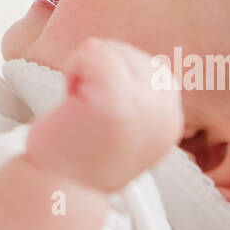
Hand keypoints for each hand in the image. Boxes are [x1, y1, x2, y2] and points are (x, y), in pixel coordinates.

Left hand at [25, 38, 183, 193]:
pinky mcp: (116, 103)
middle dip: (96, 74)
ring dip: (81, 74)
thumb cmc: (82, 149)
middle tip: (87, 113)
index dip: (111, 80)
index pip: (142, 63)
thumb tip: (95, 45)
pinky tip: (71, 103)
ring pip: (106, 51)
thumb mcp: (122, 115)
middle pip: (124, 52)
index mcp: (170, 114)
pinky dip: (73, 70)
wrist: (58, 185)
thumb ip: (126, 79)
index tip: (101, 115)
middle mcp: (166, 111)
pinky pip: (92, 54)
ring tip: (80, 110)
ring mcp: (143, 107)